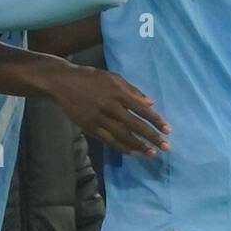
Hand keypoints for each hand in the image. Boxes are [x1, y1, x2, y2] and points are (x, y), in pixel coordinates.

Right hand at [50, 64, 170, 155]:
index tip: (168, 130)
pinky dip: (120, 147)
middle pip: (135, 125)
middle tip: (165, 147)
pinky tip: (131, 152)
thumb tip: (151, 102)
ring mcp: (98, 118)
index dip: (156, 120)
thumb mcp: (113, 77)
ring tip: (150, 153)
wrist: (62, 83)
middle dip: (151, 137)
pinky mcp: (89, 126)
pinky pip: (107, 140)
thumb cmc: (90, 78)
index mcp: (118, 92)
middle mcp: (110, 106)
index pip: (142, 109)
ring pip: (122, 135)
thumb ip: (133, 90)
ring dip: (138, 146)